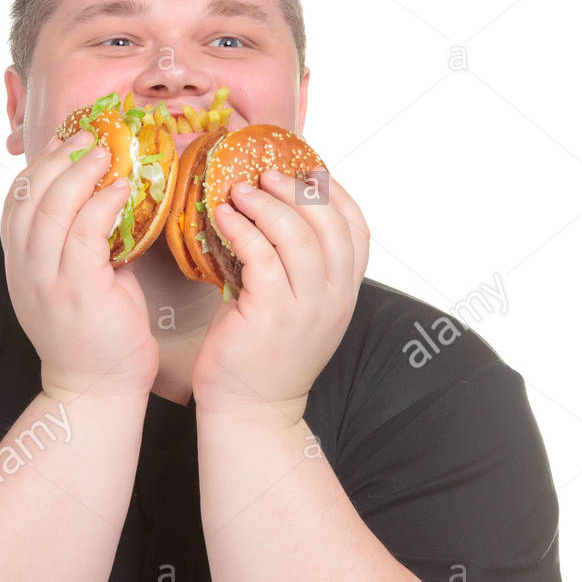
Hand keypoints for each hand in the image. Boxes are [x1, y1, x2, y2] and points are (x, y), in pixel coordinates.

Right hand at [0, 130, 158, 403]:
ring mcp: (46, 280)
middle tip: (91, 136)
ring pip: (53, 207)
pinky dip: (103, 203)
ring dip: (82, 172)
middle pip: (29, 194)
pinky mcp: (76, 290)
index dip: (38, 165)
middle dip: (59, 157)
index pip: (15, 201)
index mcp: (20, 265)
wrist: (97, 389)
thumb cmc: (96, 337)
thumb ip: (81, 245)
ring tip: (108, 152)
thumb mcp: (77, 282)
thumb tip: (108, 204)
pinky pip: (85, 231)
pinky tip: (122, 189)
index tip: (66, 143)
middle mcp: (24, 270)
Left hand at [191, 169, 369, 424]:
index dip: (334, 194)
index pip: (357, 230)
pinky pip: (260, 254)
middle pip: (328, 223)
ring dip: (265, 203)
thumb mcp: (298, 309)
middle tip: (263, 176)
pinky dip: (242, 227)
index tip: (305, 172)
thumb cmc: (264, 357)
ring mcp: (306, 307)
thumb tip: (278, 216)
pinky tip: (223, 217)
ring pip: (296, 234)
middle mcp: (334, 298)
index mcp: (345, 294)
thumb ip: (300, 270)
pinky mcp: (271, 313)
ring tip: (239, 191)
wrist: (251, 410)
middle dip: (296, 189)